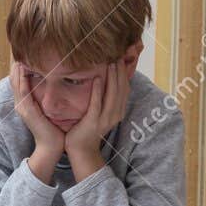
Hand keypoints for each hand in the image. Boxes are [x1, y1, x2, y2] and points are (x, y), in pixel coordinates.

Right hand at [11, 62, 63, 184]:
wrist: (52, 147)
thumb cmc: (53, 130)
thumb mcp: (48, 111)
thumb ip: (47, 99)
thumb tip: (54, 86)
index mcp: (25, 104)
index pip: (19, 82)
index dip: (19, 68)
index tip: (24, 53)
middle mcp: (21, 104)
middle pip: (14, 79)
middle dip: (16, 64)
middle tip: (19, 48)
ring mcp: (22, 107)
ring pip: (16, 83)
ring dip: (16, 68)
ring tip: (19, 53)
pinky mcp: (27, 110)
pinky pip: (22, 90)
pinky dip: (21, 78)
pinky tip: (23, 68)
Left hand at [66, 62, 130, 179]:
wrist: (81, 150)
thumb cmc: (87, 129)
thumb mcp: (100, 113)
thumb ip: (104, 100)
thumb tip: (105, 82)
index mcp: (118, 111)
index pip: (125, 88)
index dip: (124, 73)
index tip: (122, 58)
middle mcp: (115, 114)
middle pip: (121, 88)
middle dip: (120, 71)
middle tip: (118, 55)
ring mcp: (105, 118)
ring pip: (112, 94)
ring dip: (112, 77)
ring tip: (111, 62)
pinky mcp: (93, 121)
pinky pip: (97, 103)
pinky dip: (98, 90)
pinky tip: (98, 78)